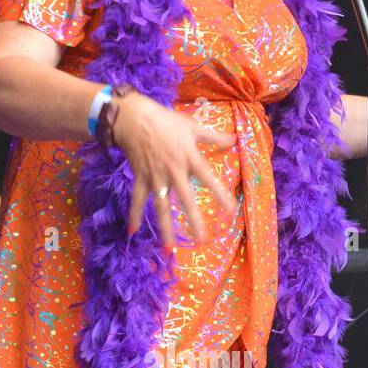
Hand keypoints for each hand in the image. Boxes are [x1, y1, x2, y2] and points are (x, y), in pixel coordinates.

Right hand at [106, 92, 235, 246]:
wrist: (133, 119)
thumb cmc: (165, 121)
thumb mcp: (191, 126)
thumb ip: (213, 137)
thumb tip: (235, 140)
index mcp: (188, 158)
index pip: (207, 179)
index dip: (220, 194)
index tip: (230, 210)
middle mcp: (173, 171)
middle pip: (185, 200)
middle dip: (193, 220)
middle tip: (201, 240)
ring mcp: (155, 177)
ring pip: (161, 206)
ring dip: (165, 228)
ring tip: (170, 248)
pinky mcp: (141, 178)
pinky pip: (137, 199)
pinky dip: (134, 214)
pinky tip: (133, 231)